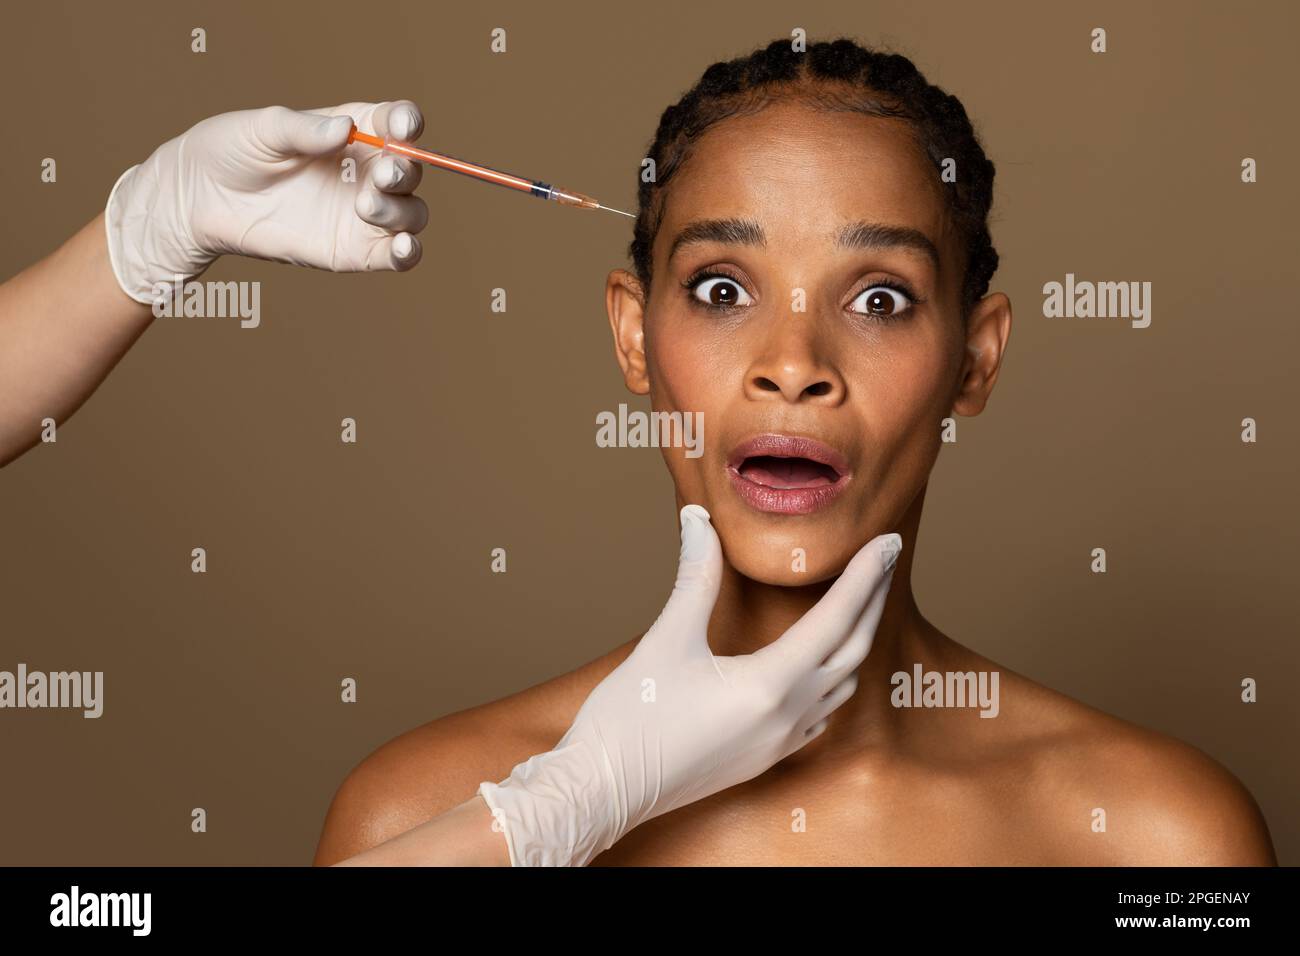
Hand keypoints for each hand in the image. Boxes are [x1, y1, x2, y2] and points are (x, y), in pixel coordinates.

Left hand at [104, 100, 428, 302]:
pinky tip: (401, 247)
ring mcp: (364, 214)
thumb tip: (345, 130)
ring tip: (363, 206)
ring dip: (401, 209)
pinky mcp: (355, 251)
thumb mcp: (263, 129)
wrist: (199, 201)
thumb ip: (304, 130)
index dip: (408, 122)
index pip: (398, 122)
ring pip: (411, 213)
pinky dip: (408, 253)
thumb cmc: (230, 151)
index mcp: (355, 130)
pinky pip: (395, 255)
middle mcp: (367, 171)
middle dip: (404, 171)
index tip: (400, 126)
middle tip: (380, 175)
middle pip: (411, 169)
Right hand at [477, 504, 900, 865]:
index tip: (887, 542)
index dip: (866, 576)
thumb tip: (697, 520)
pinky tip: (824, 665)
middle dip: (872, 600)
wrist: (602, 791)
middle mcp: (787, 716)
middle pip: (853, 650)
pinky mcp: (765, 757)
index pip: (836, 619)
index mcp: (770, 685)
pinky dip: (835, 678)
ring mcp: (779, 742)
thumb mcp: (665, 640)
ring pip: (843, 685)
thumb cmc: (629, 722)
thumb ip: (693, 578)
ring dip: (857, 639)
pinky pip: (822, 714)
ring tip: (860, 601)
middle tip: (884, 558)